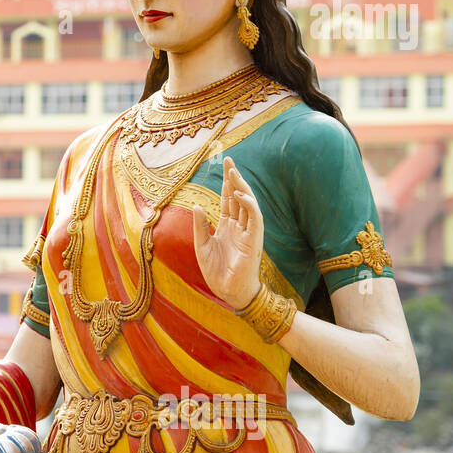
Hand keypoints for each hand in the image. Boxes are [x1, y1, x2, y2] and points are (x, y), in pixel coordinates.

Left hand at [192, 156, 262, 310]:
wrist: (229, 292)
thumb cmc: (217, 272)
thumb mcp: (202, 246)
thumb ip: (200, 226)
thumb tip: (197, 206)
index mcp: (227, 226)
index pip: (228, 199)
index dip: (226, 183)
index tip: (224, 165)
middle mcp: (239, 226)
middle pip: (238, 196)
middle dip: (234, 178)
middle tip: (229, 160)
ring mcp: (248, 232)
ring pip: (248, 204)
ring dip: (242, 187)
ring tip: (234, 172)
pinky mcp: (254, 240)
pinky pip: (255, 219)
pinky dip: (249, 206)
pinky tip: (241, 195)